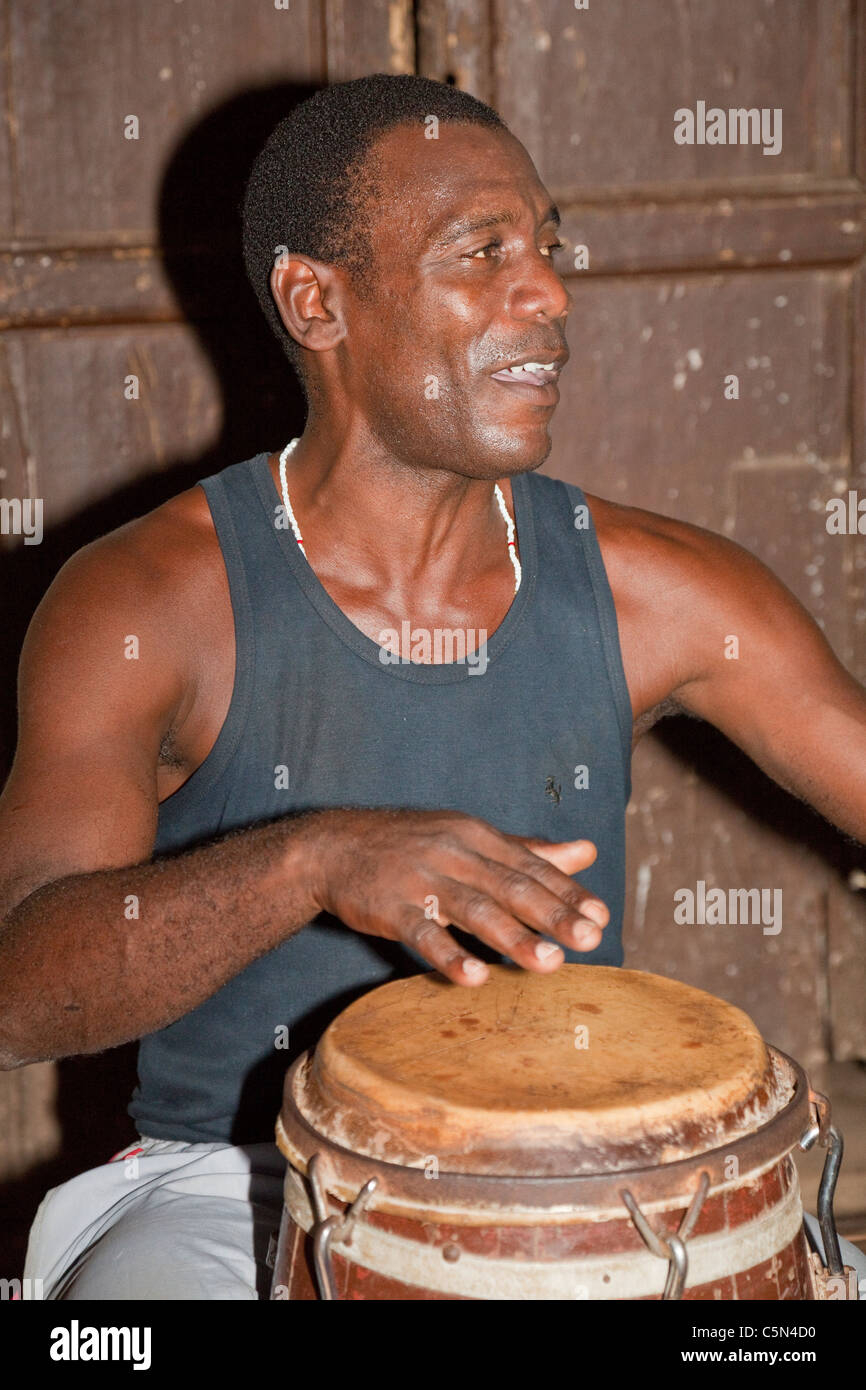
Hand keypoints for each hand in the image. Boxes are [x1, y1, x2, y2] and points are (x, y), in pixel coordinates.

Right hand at [302, 807, 608, 985]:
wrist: (333, 847)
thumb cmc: (412, 845)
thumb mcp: (470, 838)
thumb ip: (528, 851)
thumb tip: (587, 851)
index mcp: (477, 836)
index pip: (530, 866)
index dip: (566, 891)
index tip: (601, 917)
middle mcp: (454, 853)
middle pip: (510, 886)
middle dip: (552, 914)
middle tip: (589, 939)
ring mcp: (421, 879)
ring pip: (473, 909)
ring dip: (512, 937)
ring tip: (549, 964)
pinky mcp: (389, 906)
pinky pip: (423, 932)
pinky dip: (449, 954)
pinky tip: (475, 978)